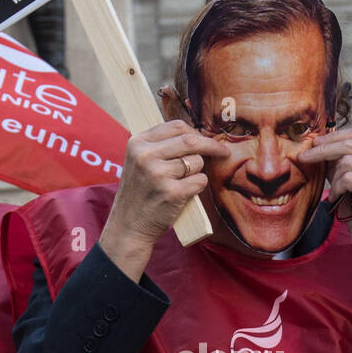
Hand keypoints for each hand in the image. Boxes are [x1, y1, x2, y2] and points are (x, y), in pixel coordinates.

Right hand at [99, 120, 224, 281]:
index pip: (176, 126)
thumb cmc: (140, 193)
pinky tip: (184, 194)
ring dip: (198, 172)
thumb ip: (160, 145)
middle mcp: (145, 156)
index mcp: (137, 143)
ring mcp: (157, 174)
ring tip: (181, 183)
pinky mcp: (171, 193)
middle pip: (190, 140)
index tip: (207, 139)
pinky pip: (200, 181)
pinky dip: (198, 187)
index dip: (196, 132)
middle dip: (212, 145)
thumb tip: (196, 134)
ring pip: (197, 162)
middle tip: (223, 152)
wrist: (128, 226)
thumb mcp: (139, 161)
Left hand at [298, 128, 351, 260]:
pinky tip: (338, 200)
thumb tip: (317, 146)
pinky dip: (337, 190)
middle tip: (304, 157)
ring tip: (335, 194)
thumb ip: (340, 163)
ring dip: (333, 179)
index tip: (314, 143)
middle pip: (350, 143)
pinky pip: (347, 179)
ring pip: (347, 162)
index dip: (333, 136)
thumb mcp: (350, 183)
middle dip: (322, 150)